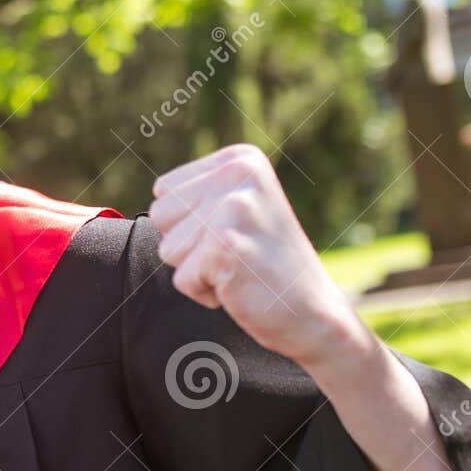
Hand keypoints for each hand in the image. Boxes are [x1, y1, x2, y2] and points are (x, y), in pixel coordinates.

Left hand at [149, 144, 366, 372]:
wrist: (314, 311)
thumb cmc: (266, 264)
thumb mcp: (237, 209)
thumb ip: (200, 193)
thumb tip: (157, 190)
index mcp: (240, 159)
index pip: (164, 190)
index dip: (188, 223)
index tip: (231, 232)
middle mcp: (238, 174)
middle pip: (160, 216)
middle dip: (188, 246)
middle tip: (235, 252)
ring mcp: (234, 209)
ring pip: (168, 248)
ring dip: (197, 269)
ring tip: (239, 267)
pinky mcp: (226, 246)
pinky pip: (182, 279)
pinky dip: (204, 292)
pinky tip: (241, 285)